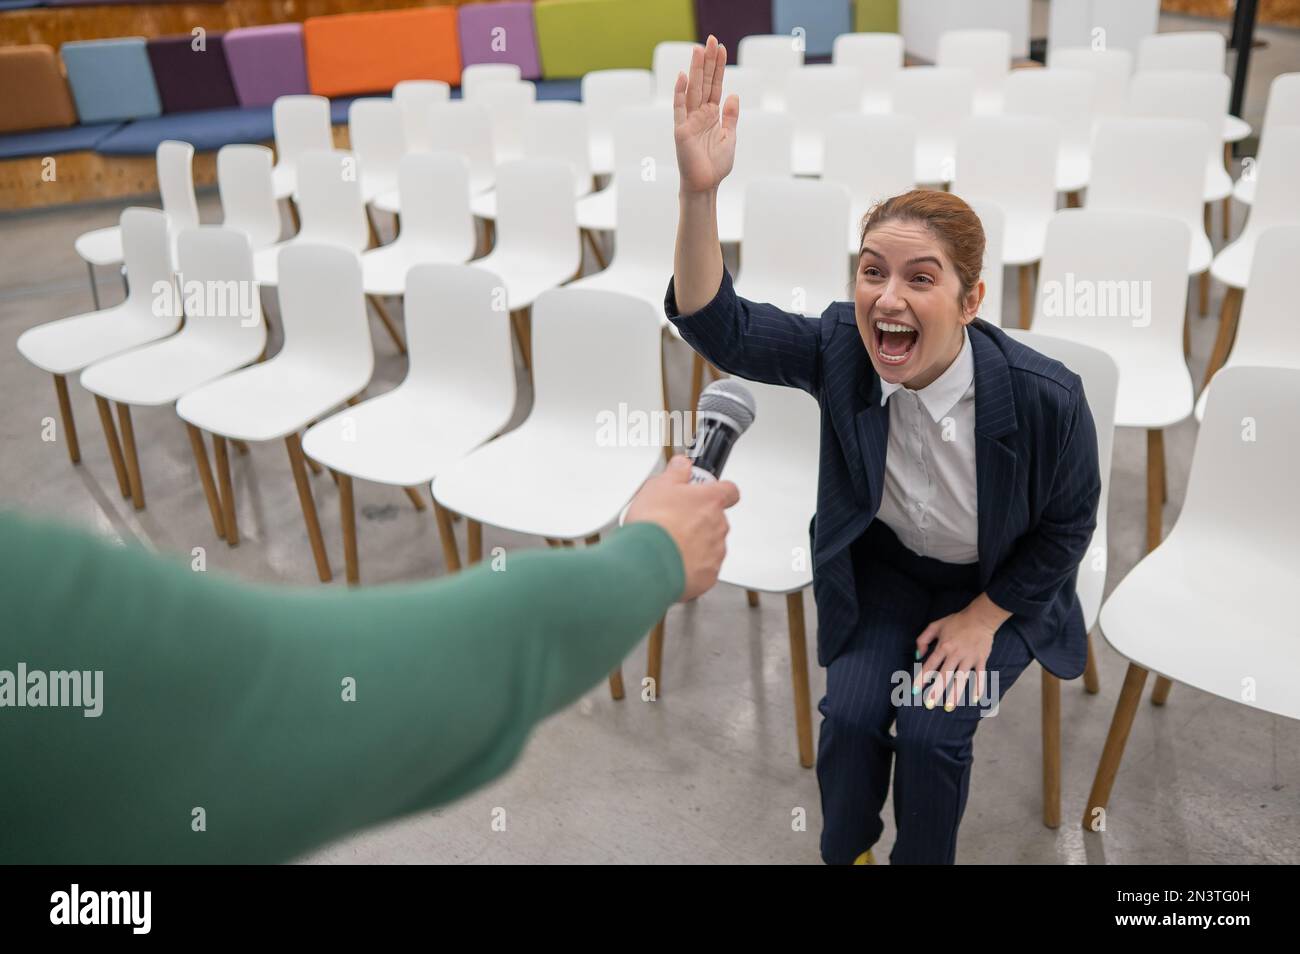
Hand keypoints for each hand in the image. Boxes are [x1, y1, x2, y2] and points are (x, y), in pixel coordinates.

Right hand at [625, 455, 739, 601]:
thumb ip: (675, 472)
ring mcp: (715, 552)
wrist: (647, 562)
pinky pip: (704, 569)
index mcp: (710, 501)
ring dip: (695, 545)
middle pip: (716, 520)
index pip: (730, 490)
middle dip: (699, 521)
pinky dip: (691, 567)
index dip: (720, 491)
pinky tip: (671, 563)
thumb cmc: (654, 524)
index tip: (707, 492)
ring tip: (669, 546)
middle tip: (675, 522)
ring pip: (711, 545)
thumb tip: (682, 464)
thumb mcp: (658, 486)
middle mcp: (718, 526)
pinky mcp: (708, 576)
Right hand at [673, 34, 739, 193]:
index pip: (715, 85)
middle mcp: (699, 113)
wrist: (705, 185)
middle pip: (704, 82)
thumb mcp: (730, 137)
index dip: (718, 67)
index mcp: (711, 114)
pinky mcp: (681, 130)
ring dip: (695, 69)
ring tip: (698, 49)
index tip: (721, 48)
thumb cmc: (716, 165)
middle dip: (707, 61)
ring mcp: (689, 120)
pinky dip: (680, 93)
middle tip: (710, 39)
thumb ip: (731, 116)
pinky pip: (679, 109)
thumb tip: (734, 95)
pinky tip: (683, 77)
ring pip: (693, 90)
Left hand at [913, 594, 1009, 710]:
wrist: (981, 617)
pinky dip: (978, 687)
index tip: (914, 690)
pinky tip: (975, 699)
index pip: (930, 665)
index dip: (921, 678)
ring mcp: (969, 658)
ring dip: (955, 694)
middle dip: (936, 691)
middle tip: (929, 704)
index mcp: (943, 646)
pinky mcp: (981, 659)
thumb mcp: (935, 625)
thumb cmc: (956, 621)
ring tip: (949, 707)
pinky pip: (980, 676)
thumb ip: (923, 639)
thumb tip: (917, 655)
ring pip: (961, 679)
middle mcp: (956, 654)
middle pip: (944, 675)